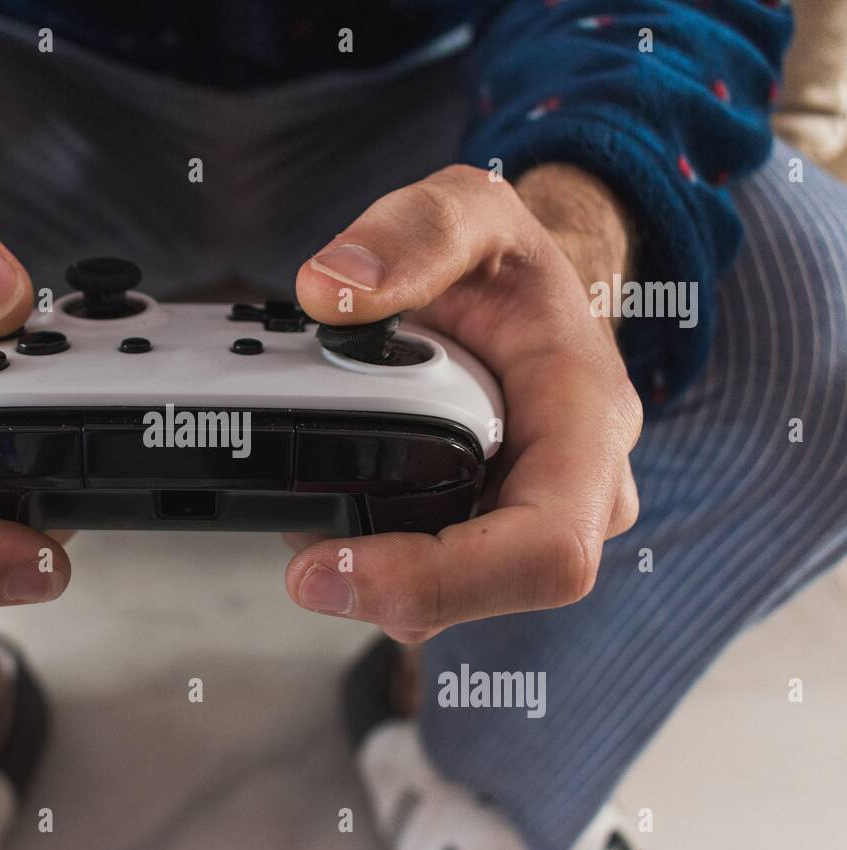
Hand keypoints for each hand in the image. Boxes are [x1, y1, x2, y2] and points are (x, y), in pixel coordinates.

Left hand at [287, 163, 642, 641]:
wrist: (526, 292)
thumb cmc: (512, 264)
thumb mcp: (474, 211)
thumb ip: (413, 235)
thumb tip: (330, 290)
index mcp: (589, 424)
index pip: (546, 549)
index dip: (439, 580)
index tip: (331, 570)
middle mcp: (578, 492)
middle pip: (486, 593)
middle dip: (384, 588)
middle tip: (300, 561)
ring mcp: (533, 521)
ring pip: (451, 598)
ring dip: (372, 580)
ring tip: (310, 531)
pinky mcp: (488, 533)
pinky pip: (433, 578)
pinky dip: (375, 564)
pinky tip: (334, 527)